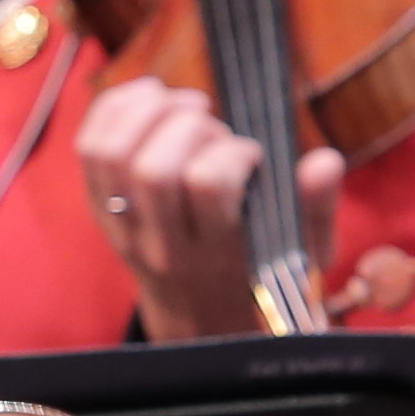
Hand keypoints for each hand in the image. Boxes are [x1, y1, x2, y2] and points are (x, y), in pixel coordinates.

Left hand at [71, 73, 339, 342]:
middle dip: (189, 128)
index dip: (231, 152)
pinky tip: (153, 98)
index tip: (251, 154)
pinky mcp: (98, 208)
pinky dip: (117, 107)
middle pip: (153, 168)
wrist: (196, 318)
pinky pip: (90, 146)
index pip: (207, 185)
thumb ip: (314, 207)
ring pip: (112, 154)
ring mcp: (123, 227)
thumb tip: (324, 162)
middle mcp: (163, 244)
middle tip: (215, 129)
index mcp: (216, 254)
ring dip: (150, 112)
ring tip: (185, 106)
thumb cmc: (254, 270)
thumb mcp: (298, 250)